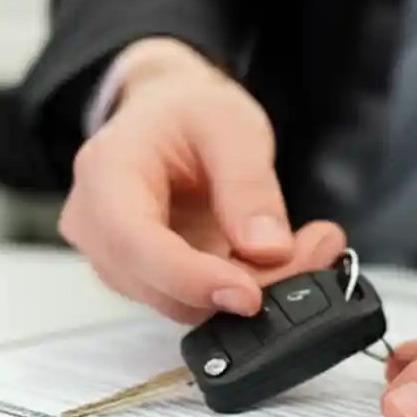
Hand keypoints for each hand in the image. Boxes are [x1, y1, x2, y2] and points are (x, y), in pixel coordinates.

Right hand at [60, 37, 346, 322]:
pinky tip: (287, 257)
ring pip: (187, 305)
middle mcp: (98, 228)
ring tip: (314, 244)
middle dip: (246, 283)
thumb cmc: (188, 111)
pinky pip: (199, 302)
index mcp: (105, 176)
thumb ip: (249, 186)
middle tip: (319, 248)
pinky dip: (248, 287)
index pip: (135, 244)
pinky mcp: (151, 281)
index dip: (191, 278)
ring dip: (256, 288)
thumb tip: (269, 251)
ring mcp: (120, 261)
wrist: (170, 116)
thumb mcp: (231, 125)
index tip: (249, 295)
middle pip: (164, 287)